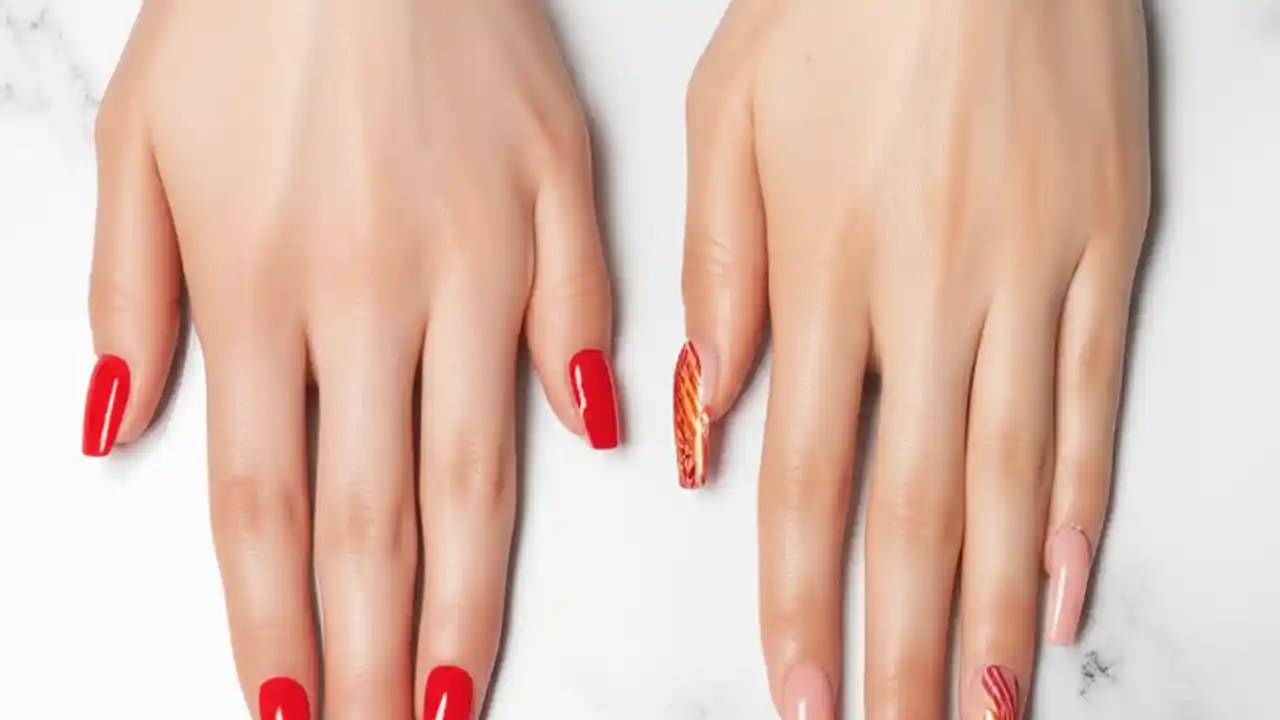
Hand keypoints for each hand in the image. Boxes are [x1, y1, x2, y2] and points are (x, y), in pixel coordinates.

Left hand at [84, 1, 614, 716]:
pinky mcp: (554, 205)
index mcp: (260, 281)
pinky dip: (581, 401)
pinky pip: (580, 320)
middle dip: (379, 650)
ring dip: (473, 590)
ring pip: (478, 461)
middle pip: (373, 515)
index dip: (276, 626)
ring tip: (470, 681)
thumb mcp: (137, 141)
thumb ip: (127, 295)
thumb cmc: (249, 10)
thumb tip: (119, 426)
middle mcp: (373, 290)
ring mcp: (478, 253)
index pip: (263, 505)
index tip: (292, 708)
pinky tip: (598, 470)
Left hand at [677, 1, 1148, 716]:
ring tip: (987, 706)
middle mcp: (930, 293)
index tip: (798, 693)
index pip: (804, 482)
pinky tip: (1068, 582)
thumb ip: (716, 276)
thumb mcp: (730, 118)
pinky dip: (1081, 499)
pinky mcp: (1106, 245)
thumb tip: (707, 420)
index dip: (798, 603)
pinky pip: (1093, 396)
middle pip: (914, 512)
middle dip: (904, 649)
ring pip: (1011, 480)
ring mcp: (1030, 277)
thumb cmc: (844, 1)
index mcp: (824, 268)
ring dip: (999, 610)